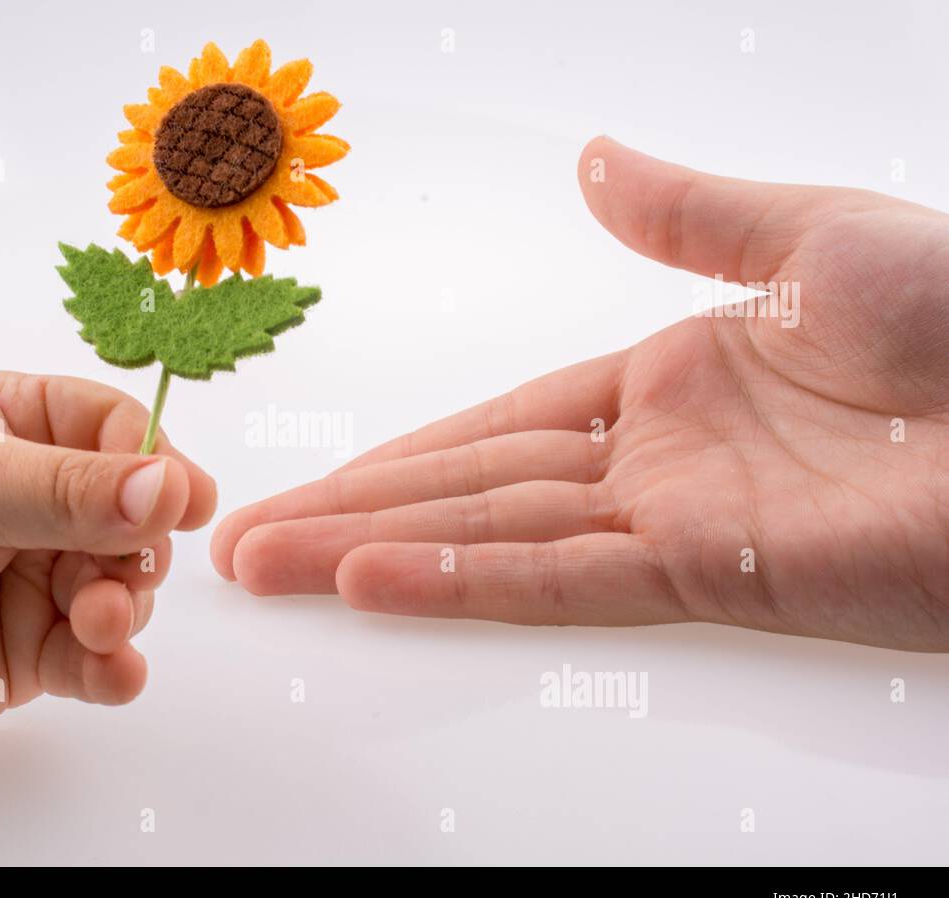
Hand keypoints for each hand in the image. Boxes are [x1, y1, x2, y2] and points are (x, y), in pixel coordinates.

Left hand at [0, 371, 215, 787]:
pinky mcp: (31, 651)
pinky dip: (116, 667)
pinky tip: (113, 670)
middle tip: (121, 572)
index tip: (185, 501)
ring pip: (126, 590)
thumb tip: (176, 488)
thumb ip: (77, 490)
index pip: (119, 431)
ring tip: (92, 621)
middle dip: (139, 549)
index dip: (157, 464)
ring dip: (123, 608)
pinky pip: (100, 659)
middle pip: (137, 517)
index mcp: (21, 426)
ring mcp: (38, 577)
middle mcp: (38, 499)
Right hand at [212, 137, 948, 650]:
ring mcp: (671, 523)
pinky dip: (459, 582)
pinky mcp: (707, 573)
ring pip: (486, 538)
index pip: (495, 428)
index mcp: (665, 387)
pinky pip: (558, 580)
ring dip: (369, 551)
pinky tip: (372, 583)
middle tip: (244, 537)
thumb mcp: (806, 234)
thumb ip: (688, 212)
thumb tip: (596, 161)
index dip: (400, 453)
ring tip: (268, 564)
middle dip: (348, 512)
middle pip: (464, 490)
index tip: (321, 473)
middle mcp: (651, 464)